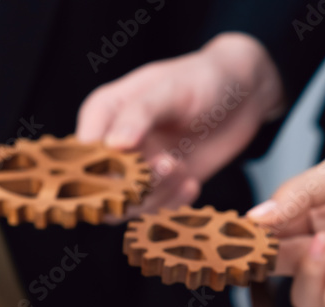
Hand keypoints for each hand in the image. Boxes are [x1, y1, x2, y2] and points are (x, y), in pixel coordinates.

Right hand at [76, 32, 283, 218]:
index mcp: (103, 114)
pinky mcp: (158, 187)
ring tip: (184, 169)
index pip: (82, 152)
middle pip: (100, 184)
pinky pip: (153, 211)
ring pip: (125, 204)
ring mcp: (135, 168)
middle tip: (169, 164)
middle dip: (133, 184)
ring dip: (156, 195)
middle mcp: (112, 145)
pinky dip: (172, 204)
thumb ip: (140, 115)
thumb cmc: (203, 78)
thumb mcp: (171, 89)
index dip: (99, 167)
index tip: (132, 165)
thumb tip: (113, 145)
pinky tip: (192, 183)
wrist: (242, 94)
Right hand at [248, 142, 324, 306]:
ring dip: (306, 275)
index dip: (253, 237)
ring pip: (304, 296)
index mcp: (317, 216)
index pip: (271, 233)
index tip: (240, 236)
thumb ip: (296, 194)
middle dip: (270, 259)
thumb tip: (253, 219)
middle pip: (281, 267)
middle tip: (268, 248)